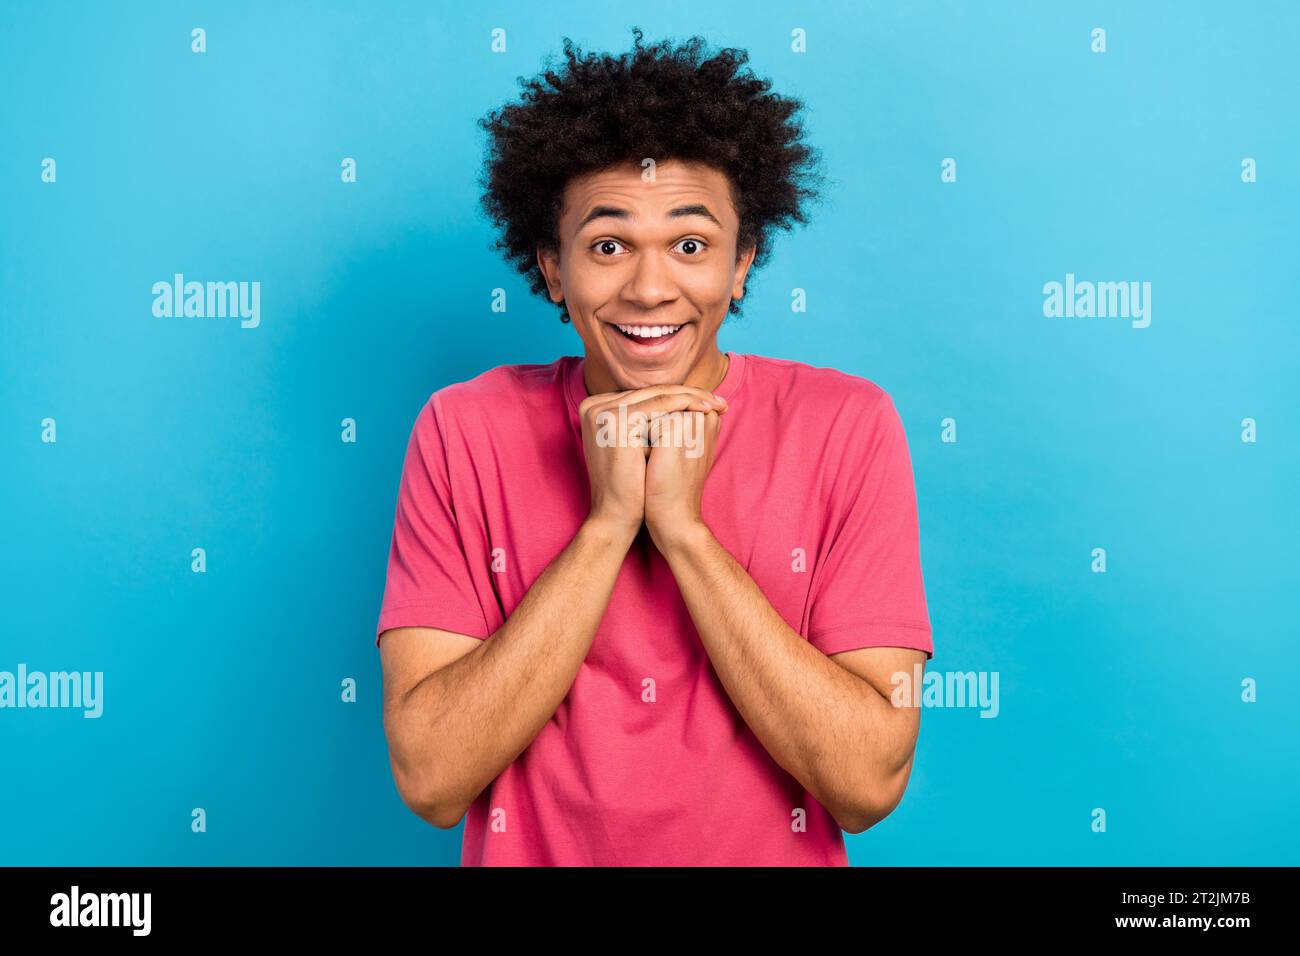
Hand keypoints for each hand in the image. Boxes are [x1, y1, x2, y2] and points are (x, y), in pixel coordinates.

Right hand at [579, 384, 723, 539]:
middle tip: (718, 399)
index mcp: (595, 407)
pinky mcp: (615, 420)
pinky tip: (705, 409)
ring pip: (656, 395)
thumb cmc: (633, 483)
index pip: (644, 394)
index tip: (707, 400)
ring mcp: (602, 411)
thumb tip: (685, 398)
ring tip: (717, 403)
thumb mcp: (639, 444)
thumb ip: (651, 419)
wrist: (617, 514)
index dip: (677, 395)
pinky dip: (685, 404)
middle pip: (650, 392)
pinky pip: (659, 404)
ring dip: (691, 396)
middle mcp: (593, 405)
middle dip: (688, 393)